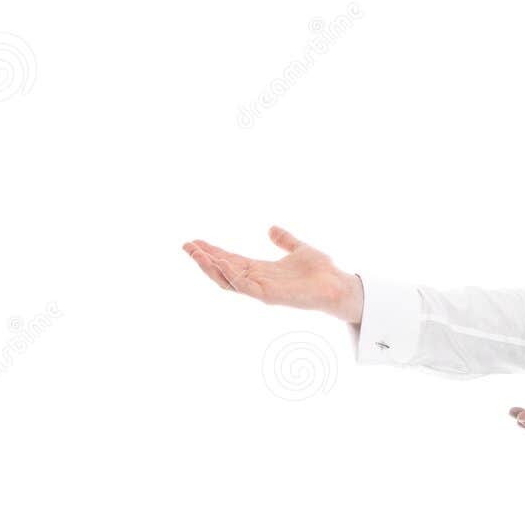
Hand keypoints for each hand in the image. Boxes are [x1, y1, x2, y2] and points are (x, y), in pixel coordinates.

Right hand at [183, 226, 362, 322]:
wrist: (338, 285)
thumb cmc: (321, 271)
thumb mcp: (299, 249)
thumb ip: (285, 240)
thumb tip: (271, 229)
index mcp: (261, 271)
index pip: (230, 260)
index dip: (213, 252)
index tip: (194, 242)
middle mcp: (258, 281)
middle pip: (223, 271)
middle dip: (204, 259)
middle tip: (186, 246)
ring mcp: (262, 290)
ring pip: (228, 280)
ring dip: (211, 267)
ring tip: (196, 253)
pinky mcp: (271, 296)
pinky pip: (245, 287)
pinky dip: (232, 277)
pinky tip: (221, 264)